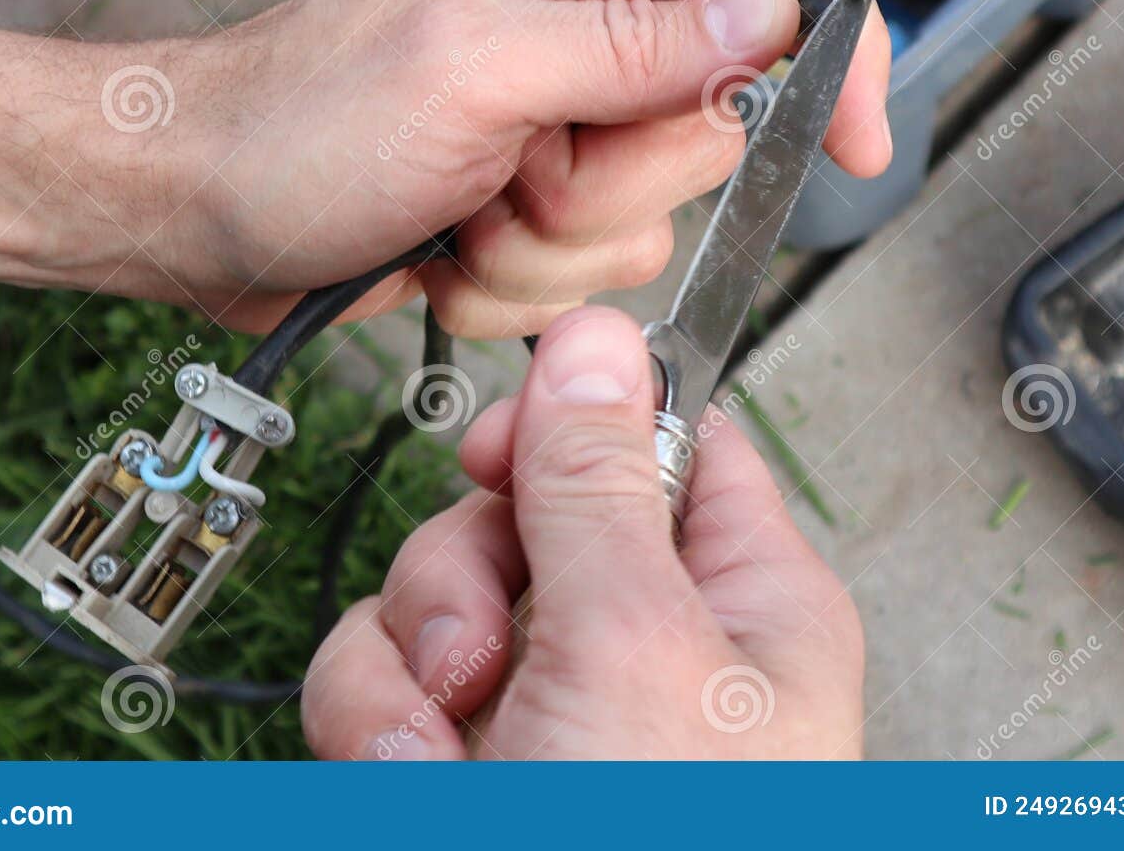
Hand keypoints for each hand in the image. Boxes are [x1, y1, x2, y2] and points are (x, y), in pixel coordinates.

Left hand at [0, 0, 890, 320]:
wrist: (196, 212)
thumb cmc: (296, 119)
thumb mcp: (473, 66)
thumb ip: (635, 43)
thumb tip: (772, 17)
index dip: (832, 42)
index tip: (852, 140)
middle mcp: (582, 29)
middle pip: (718, 114)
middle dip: (621, 176)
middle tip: (522, 166)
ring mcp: (559, 123)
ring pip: (651, 213)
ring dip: (550, 243)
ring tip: (460, 209)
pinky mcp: (531, 202)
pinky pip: (587, 272)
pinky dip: (514, 284)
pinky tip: (443, 248)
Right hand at [301, 306, 864, 758]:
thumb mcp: (635, 649)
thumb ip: (598, 488)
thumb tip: (596, 342)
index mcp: (745, 599)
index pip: (668, 441)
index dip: (580, 420)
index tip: (508, 437)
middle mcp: (647, 641)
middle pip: (524, 510)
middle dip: (465, 577)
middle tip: (481, 650)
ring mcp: (551, 698)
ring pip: (433, 594)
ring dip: (408, 669)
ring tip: (444, 748)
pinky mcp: (461, 749)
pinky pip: (381, 676)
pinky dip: (378, 729)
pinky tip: (417, 781)